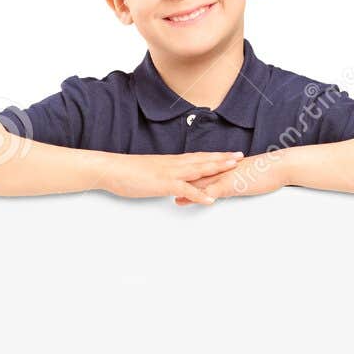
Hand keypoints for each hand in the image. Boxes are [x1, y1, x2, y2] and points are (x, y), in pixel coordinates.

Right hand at [102, 151, 244, 204]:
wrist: (112, 169)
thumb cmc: (128, 172)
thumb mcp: (151, 172)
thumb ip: (164, 174)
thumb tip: (172, 179)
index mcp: (171, 162)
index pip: (197, 157)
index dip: (214, 155)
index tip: (229, 154)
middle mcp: (174, 164)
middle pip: (203, 160)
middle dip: (223, 158)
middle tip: (241, 156)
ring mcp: (170, 173)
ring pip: (198, 169)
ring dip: (217, 168)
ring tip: (234, 168)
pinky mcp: (163, 184)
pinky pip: (185, 189)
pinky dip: (198, 194)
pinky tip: (210, 200)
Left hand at [173, 151, 290, 203]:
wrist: (278, 166)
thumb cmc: (265, 170)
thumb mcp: (246, 175)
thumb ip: (235, 179)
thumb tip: (231, 185)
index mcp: (223, 168)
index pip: (201, 172)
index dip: (187, 176)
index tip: (176, 181)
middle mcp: (220, 171)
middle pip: (196, 177)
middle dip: (181, 184)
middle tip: (168, 189)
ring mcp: (224, 177)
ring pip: (201, 184)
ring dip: (187, 191)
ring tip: (175, 199)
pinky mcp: (231, 184)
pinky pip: (213, 190)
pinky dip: (202, 196)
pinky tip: (193, 201)